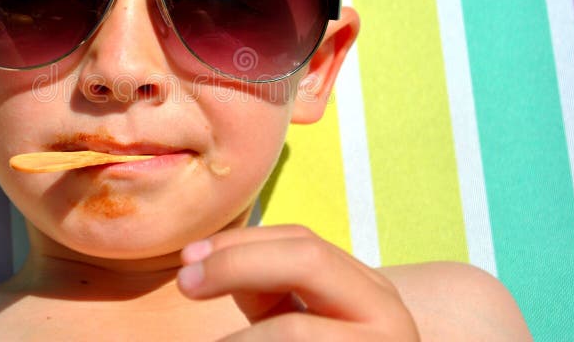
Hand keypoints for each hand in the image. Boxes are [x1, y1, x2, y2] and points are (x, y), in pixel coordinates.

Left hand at [177, 225, 419, 340]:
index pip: (302, 241)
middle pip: (307, 259)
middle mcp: (388, 313)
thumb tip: (201, 268)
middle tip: (186, 282)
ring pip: (294, 329)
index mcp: (369, 290)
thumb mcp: (298, 325)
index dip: (239, 242)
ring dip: (240, 338)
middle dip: (237, 263)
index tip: (188, 258)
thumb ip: (264, 289)